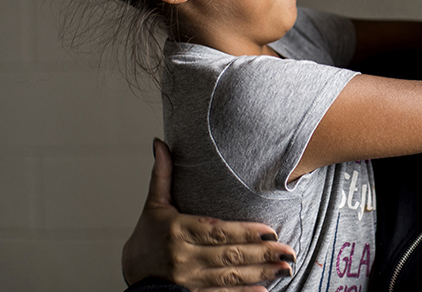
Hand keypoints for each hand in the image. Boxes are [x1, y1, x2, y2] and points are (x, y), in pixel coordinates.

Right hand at [122, 139, 296, 290]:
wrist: (133, 274)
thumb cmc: (146, 238)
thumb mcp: (154, 205)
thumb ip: (162, 175)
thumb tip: (160, 144)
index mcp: (178, 231)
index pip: (217, 231)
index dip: (245, 232)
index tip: (270, 230)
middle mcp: (184, 257)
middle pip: (229, 254)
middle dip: (262, 253)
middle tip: (288, 250)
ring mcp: (189, 280)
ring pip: (230, 276)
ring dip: (260, 273)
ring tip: (285, 268)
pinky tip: (264, 291)